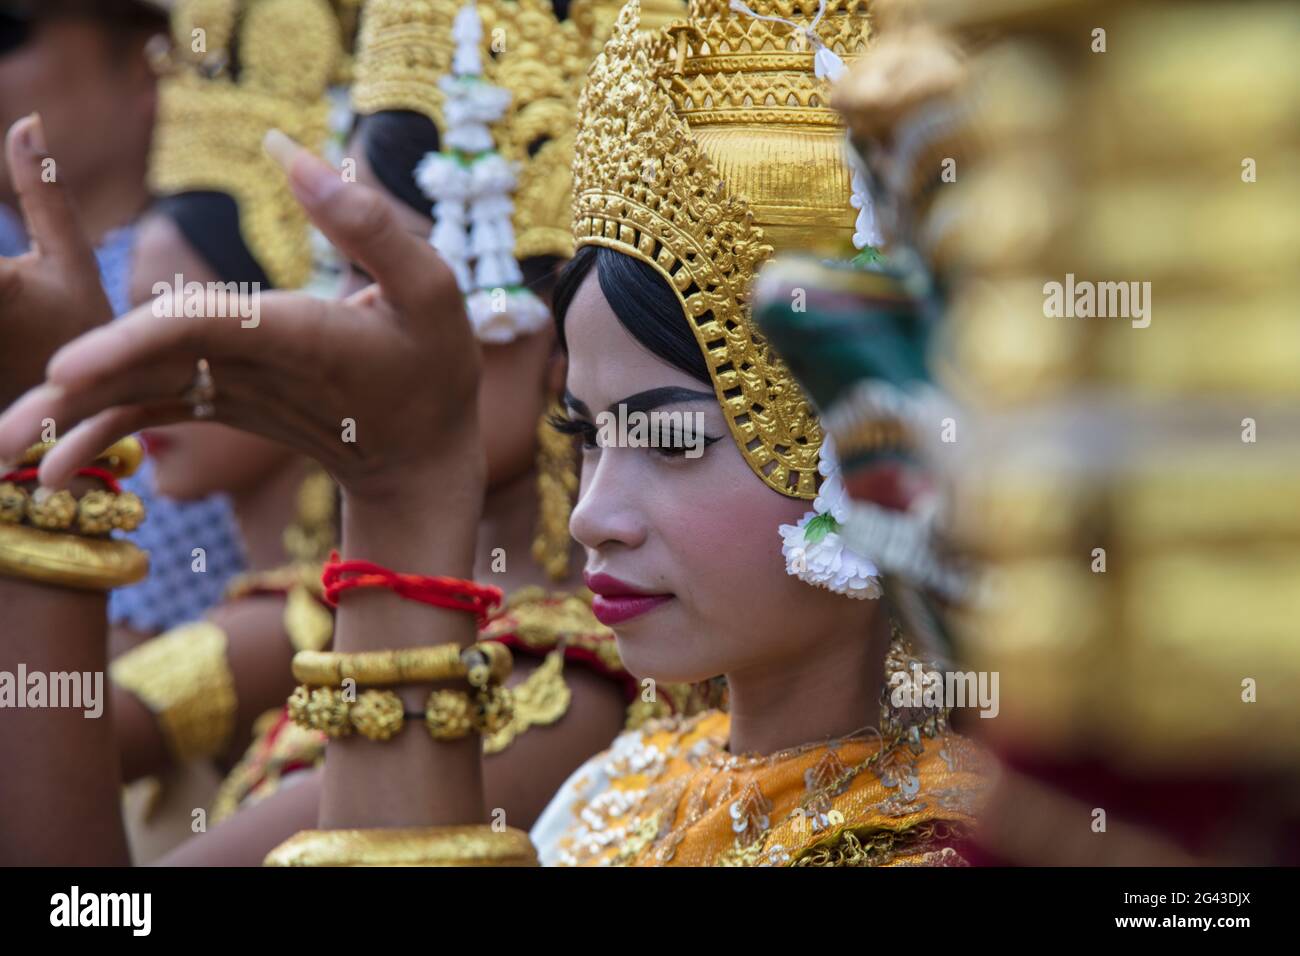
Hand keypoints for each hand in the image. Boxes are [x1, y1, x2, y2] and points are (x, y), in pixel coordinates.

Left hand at [0, 131, 482, 503]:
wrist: (420, 459)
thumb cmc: (433, 366)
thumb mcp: (433, 288)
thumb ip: (367, 222)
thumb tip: (284, 147)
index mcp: (300, 337)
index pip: (208, 330)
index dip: (134, 341)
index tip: (65, 366)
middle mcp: (255, 372)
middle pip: (150, 371)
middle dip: (73, 396)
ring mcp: (234, 396)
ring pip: (140, 399)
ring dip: (66, 423)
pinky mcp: (223, 406)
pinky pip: (153, 413)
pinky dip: (101, 431)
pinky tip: (49, 465)